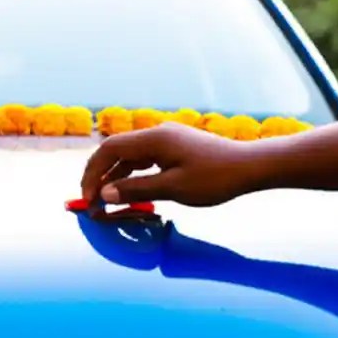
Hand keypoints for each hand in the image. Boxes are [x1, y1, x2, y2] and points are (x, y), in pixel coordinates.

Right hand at [79, 123, 268, 206]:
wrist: (250, 167)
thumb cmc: (215, 178)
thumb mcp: (174, 188)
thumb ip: (136, 190)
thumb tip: (105, 194)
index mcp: (154, 140)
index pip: (109, 150)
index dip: (92, 173)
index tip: (88, 198)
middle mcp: (157, 135)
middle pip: (117, 151)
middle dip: (100, 176)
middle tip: (92, 202)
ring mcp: (167, 140)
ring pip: (130, 156)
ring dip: (115, 177)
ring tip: (107, 201)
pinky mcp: (176, 148)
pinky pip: (145, 159)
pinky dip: (133, 175)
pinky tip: (130, 190)